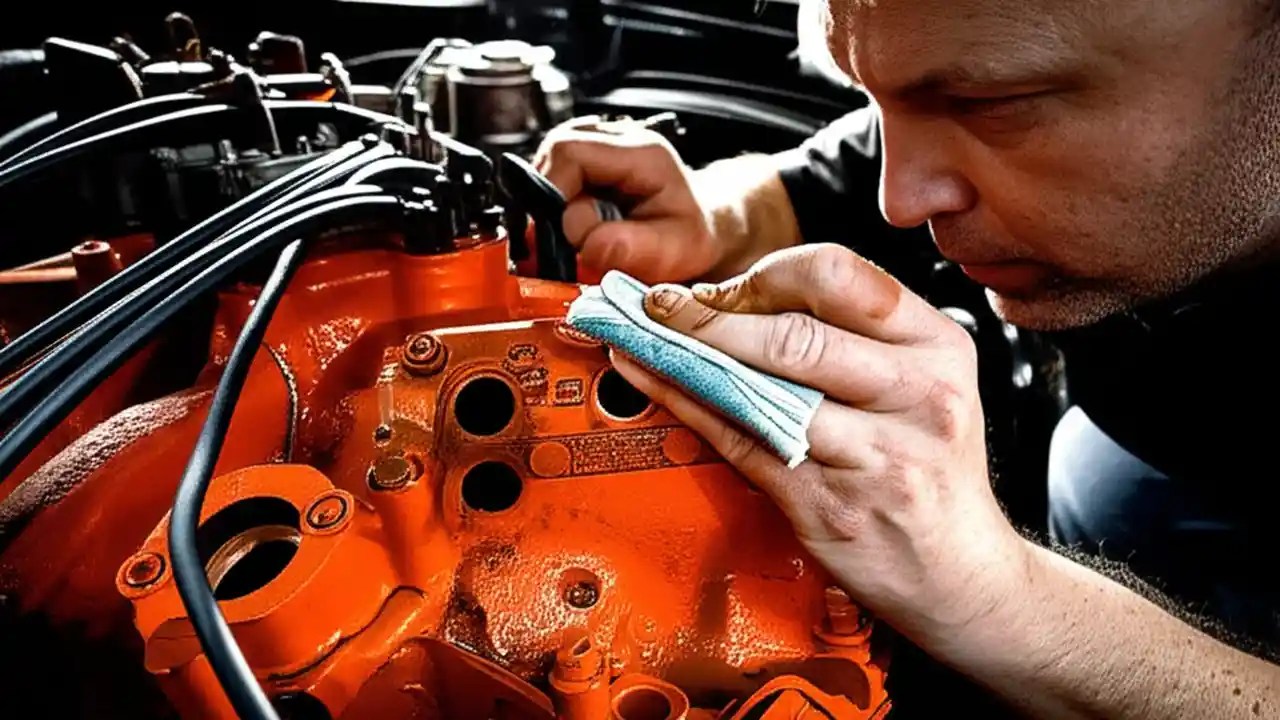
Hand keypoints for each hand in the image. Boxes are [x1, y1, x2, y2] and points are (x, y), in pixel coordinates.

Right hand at [532, 117, 722, 282]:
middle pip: (553, 153)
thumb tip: (588, 243)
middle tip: (575, 237)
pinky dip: (558, 204)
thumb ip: (630, 249)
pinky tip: (584, 222)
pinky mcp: (587, 158)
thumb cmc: (688, 236)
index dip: (553, 192)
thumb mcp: (672, 252)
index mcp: (640, 153)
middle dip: (552, 202)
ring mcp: (600, 143)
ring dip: (555, 205)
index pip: (570, 152)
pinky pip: (554, 174)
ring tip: (586, 230)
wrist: (700, 226)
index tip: (562, 232)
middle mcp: (617, 138)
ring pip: (549, 164)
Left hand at [609, 243, 1031, 643]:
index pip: (839, 276)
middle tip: (659, 306)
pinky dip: (691, 410)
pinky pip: (744, 447)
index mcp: (938, 347)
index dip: (763, 275)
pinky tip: (659, 386)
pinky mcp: (832, 508)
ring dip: (687, 361)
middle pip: (794, 336)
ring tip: (643, 339)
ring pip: (763, 393)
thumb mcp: (923, 384)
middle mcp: (917, 397)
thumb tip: (736, 299)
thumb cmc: (931, 469)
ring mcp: (876, 458)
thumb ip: (852, 337)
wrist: (964, 574)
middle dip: (708, 316)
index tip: (718, 286)